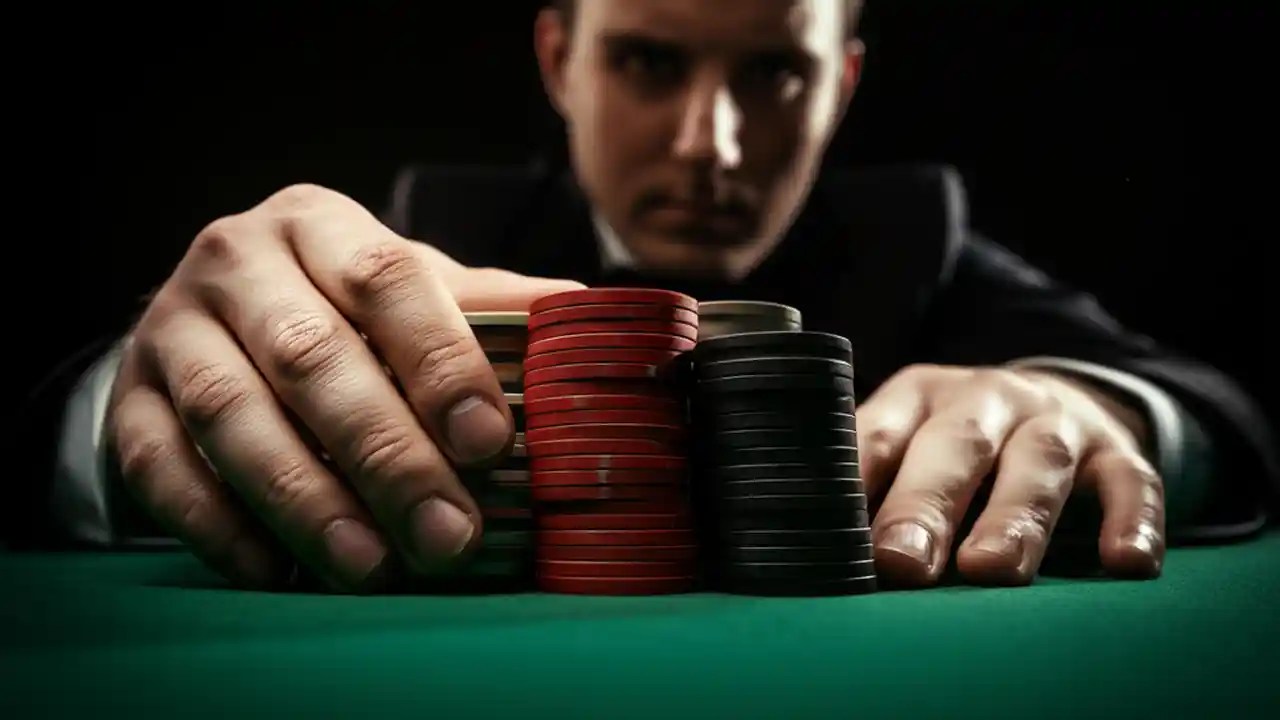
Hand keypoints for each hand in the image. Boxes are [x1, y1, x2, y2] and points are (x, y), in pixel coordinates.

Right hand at [106, 184, 582, 592]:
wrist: (217, 312)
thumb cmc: (337, 304)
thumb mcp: (408, 288)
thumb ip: (488, 306)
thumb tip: (588, 317)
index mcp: (321, 225)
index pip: (386, 279)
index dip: (441, 361)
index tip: (488, 440)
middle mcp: (238, 263)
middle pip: (312, 358)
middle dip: (386, 454)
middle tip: (447, 533)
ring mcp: (172, 331)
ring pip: (234, 416)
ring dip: (307, 499)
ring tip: (372, 565)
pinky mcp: (127, 399)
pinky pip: (162, 468)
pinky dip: (222, 526)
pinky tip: (280, 571)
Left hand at [859, 364, 1164, 586]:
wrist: (1055, 398)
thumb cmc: (955, 446)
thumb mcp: (905, 444)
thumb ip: (867, 487)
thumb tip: (815, 555)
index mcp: (919, 396)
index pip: (882, 433)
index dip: (858, 481)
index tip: (837, 537)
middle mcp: (986, 398)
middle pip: (955, 445)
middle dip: (926, 504)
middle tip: (901, 561)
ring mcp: (1055, 422)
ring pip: (1036, 462)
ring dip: (1013, 518)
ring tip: (989, 570)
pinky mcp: (1118, 452)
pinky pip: (1131, 482)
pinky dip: (1131, 520)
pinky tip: (1124, 562)